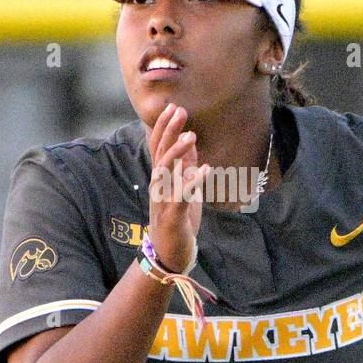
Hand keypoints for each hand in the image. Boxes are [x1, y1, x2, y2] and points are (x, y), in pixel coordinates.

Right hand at [146, 102, 210, 272]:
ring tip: (192, 136)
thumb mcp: (184, 188)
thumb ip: (184, 167)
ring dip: (178, 152)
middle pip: (159, 153)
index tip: (173, 107)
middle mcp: (158, 186)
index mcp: (160, 179)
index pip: (158, 147)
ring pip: (165, 171)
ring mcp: (163, 200)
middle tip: (179, 111)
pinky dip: (192, 181)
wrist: (169, 255)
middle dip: (169, 131)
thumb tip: (190, 143)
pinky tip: (204, 169)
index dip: (164, 127)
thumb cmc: (178, 220)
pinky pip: (181, 196)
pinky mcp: (173, 216)